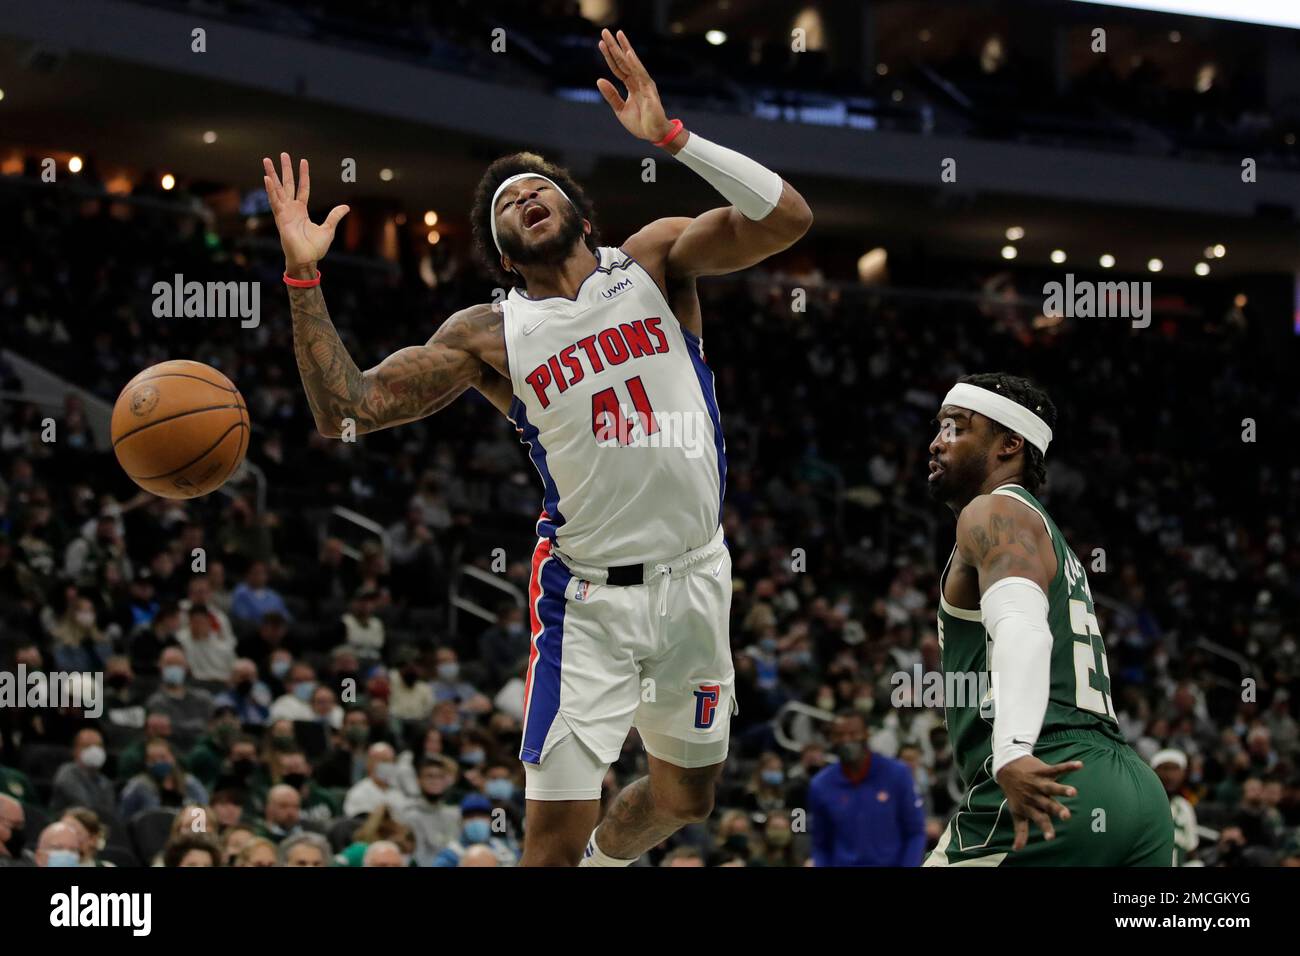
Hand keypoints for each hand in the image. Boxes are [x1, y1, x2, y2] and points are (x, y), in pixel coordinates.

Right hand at [262, 153, 349, 273]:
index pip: (302, 188)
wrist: (307, 260)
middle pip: (287, 184)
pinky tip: (266, 178)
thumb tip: (346, 207)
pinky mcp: (280, 218)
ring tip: (267, 160)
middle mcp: (291, 209)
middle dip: (285, 169)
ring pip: (277, 189)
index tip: (303, 161)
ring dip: (272, 174)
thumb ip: (334, 216)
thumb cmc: (315, 248)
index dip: (303, 175)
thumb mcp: (328, 229)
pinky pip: (274, 201)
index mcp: (301, 210)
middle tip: (282, 154)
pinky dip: (270, 190)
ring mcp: (284, 212)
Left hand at [596, 29, 677, 145]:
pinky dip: (634, 63)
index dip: (609, 55)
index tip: (600, 43)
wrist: (654, 134)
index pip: (618, 68)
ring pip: (631, 63)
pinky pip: (640, 74)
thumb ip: (611, 95)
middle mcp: (638, 81)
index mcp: (631, 85)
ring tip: (617, 35)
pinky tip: (627, 53)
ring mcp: (644, 84)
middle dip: (614, 46)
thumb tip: (599, 80)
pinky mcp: (649, 90)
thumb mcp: (620, 110)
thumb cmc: (640, 123)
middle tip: (605, 31)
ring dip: (624, 48)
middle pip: (623, 60)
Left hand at [995, 755, 1081, 850]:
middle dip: (1057, 810)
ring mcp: (1039, 783)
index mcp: (1031, 807)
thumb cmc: (1015, 794)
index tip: (1051, 838)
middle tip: (1066, 816)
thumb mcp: (1016, 813)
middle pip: (1048, 804)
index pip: (1039, 819)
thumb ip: (1020, 831)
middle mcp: (1036, 796)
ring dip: (1062, 789)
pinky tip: (1079, 765)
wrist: (1006, 768)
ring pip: (1052, 787)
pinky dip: (1068, 766)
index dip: (1045, 829)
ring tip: (1073, 792)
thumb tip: (1017, 849)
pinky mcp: (1043, 770)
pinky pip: (1057, 768)